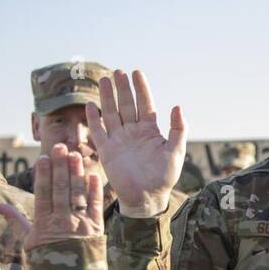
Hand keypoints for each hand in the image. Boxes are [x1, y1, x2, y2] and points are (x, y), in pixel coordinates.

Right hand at [0, 144, 103, 251]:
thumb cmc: (45, 263)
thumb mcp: (28, 242)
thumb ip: (16, 220)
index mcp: (43, 225)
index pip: (43, 194)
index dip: (44, 175)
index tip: (43, 157)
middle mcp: (62, 223)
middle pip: (61, 190)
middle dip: (60, 167)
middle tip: (60, 147)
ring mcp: (80, 225)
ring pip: (77, 195)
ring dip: (76, 174)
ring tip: (75, 155)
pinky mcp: (96, 229)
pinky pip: (95, 207)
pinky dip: (94, 191)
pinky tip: (92, 176)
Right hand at [87, 69, 186, 213]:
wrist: (147, 198)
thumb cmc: (164, 177)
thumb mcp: (175, 153)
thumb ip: (178, 130)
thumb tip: (177, 106)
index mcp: (150, 130)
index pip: (145, 104)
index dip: (141, 89)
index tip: (137, 73)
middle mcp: (133, 131)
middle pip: (126, 105)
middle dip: (122, 89)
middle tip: (118, 72)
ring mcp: (119, 140)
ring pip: (111, 114)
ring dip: (107, 98)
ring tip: (104, 80)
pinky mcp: (107, 151)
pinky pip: (99, 132)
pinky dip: (94, 120)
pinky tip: (90, 106)